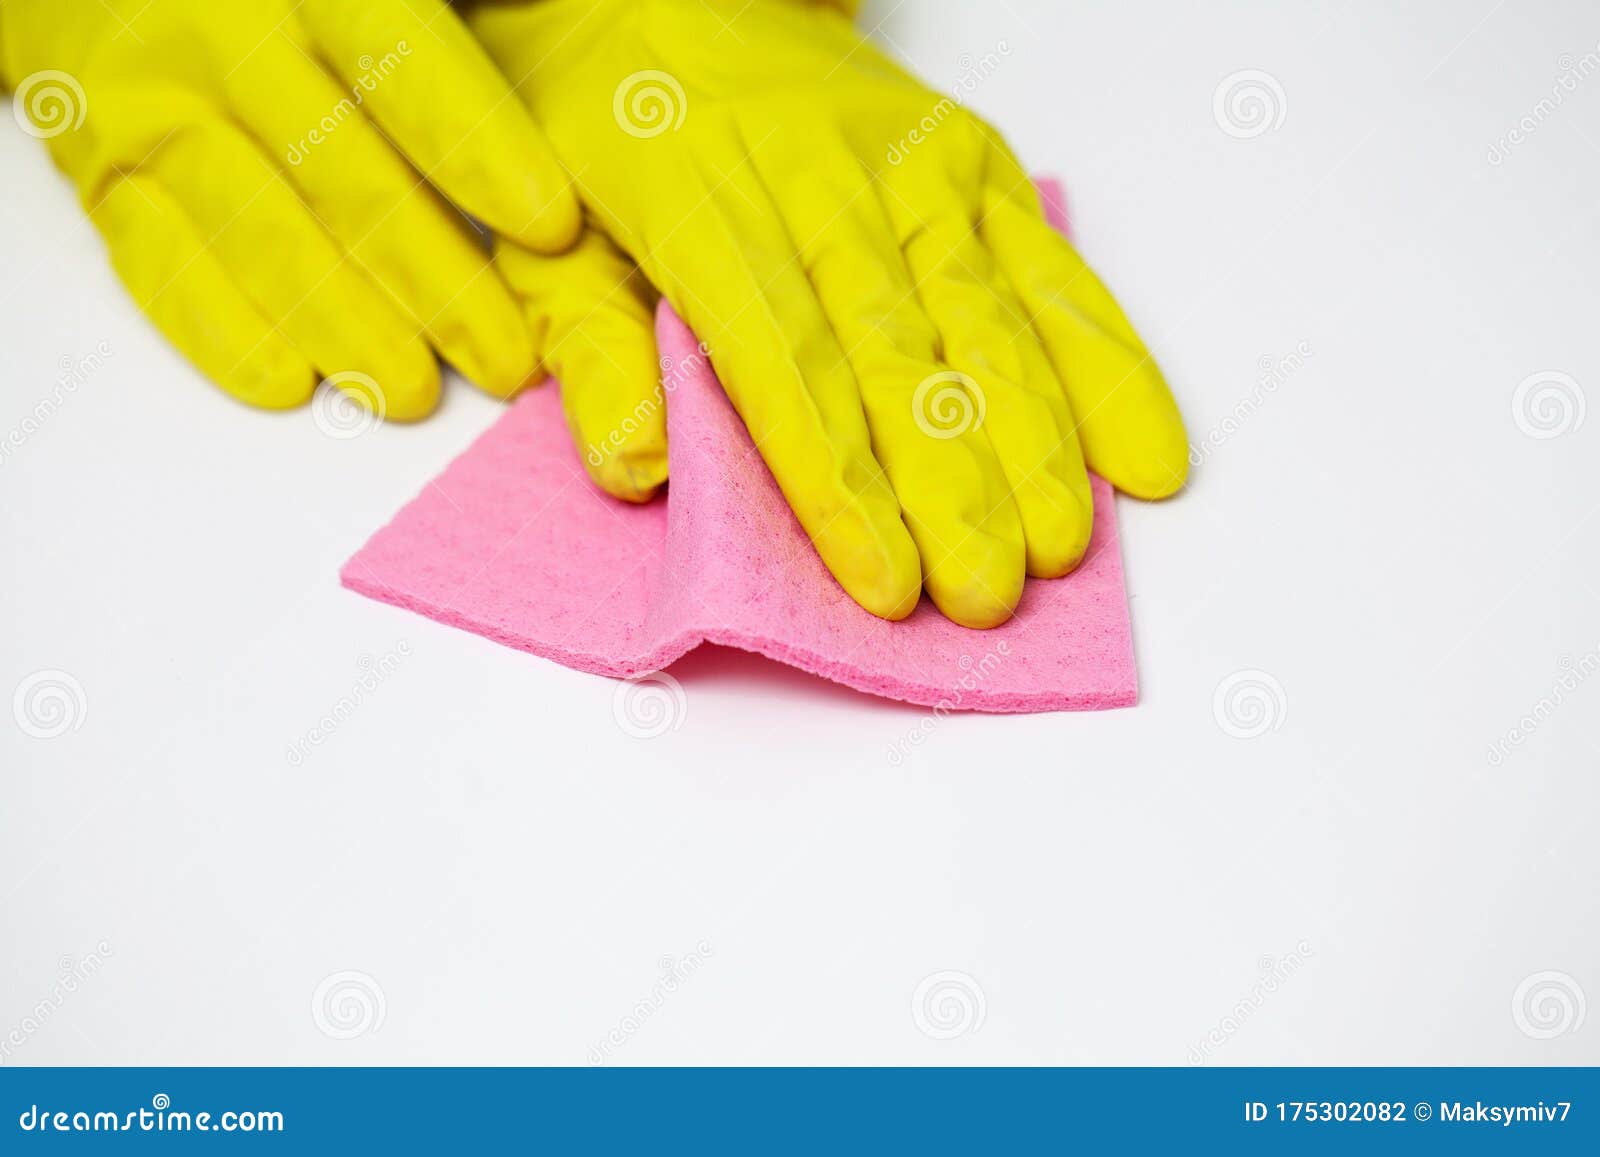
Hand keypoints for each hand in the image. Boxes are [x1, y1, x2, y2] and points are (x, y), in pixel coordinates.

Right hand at [1, 0, 620, 418]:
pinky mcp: (103, 171)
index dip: (478, 149)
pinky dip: (218, 330)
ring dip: (340, 323)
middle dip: (434, 280)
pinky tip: (288, 384)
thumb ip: (467, 26)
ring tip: (413, 394)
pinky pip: (153, 260)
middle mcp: (228, 34)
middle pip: (343, 173)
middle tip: (505, 362)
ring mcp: (157, 105)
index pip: (403, 62)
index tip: (552, 227)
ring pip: (258, 230)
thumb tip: (609, 95)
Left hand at [467, 0, 1188, 626]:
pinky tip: (1140, 453)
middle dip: (953, 482)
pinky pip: (1053, 266)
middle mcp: (824, 177)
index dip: (839, 479)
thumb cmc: (605, 137)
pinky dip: (1104, 360)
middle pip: (901, 347)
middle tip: (986, 594)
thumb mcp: (552, 246)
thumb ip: (595, 354)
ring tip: (1060, 548)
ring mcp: (912, 163)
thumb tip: (637, 469)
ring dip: (1035, 439)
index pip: (784, 359)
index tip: (884, 581)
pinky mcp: (973, 158)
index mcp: (705, 200)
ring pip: (989, 312)